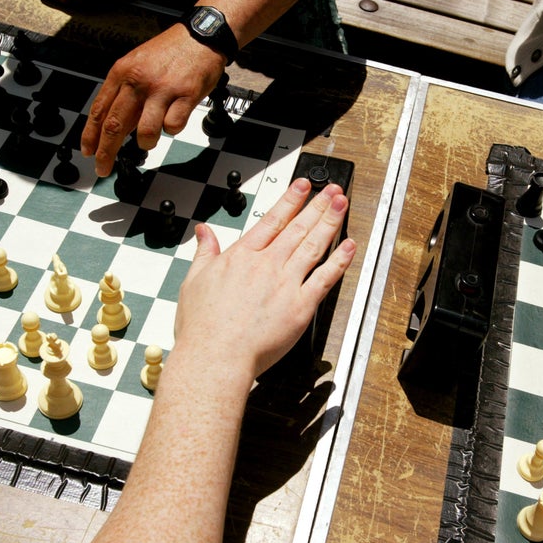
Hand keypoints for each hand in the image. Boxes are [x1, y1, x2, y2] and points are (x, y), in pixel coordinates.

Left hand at [80, 26, 225, 177]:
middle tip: (103, 168)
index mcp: (122, 72)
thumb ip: (125, 94)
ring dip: (146, 143)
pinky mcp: (185, 96)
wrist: (200, 36)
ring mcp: (162, 89)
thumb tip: (115, 126)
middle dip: (106, 152)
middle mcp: (138, 81)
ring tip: (149, 140)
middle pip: (115, 125)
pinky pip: (173, 127)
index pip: (99, 110)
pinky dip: (172, 129)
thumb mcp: (138, 65)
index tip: (88, 152)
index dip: (91, 135)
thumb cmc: (171, 53)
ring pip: (144, 132)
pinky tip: (175, 117)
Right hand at [174, 178, 355, 376]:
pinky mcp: (301, 306)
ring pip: (314, 246)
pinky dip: (339, 260)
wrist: (215, 357)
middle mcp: (267, 265)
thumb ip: (205, 253)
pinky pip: (325, 278)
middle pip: (298, 228)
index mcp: (242, 257)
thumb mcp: (194, 280)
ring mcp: (286, 284)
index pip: (272, 220)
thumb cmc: (203, 327)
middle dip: (318, 205)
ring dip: (330, 222)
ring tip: (342, 205)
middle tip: (332, 189)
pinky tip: (349, 246)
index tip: (303, 185)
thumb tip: (204, 232)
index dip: (291, 200)